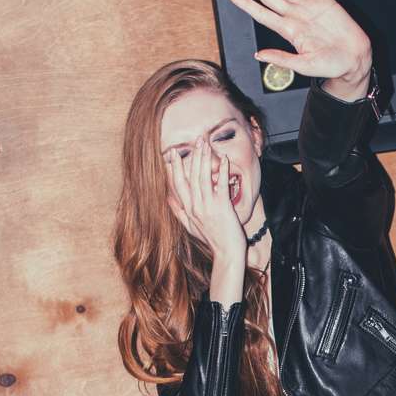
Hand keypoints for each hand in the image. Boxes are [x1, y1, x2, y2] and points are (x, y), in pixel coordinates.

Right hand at [166, 138, 246, 265]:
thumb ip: (179, 213)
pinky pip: (221, 185)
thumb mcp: (191, 228)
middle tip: (196, 140)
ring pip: (203, 177)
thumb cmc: (212, 241)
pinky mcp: (222, 207)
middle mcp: (196, 206)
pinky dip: (222, 171)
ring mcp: (208, 206)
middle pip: (191, 176)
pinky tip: (223, 159)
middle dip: (192, 157)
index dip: (175, 167)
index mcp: (188, 209)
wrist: (227, 254)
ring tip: (206, 144)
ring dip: (204, 159)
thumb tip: (168, 200)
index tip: (173, 153)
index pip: (178, 184)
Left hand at [227, 0, 371, 87]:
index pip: (261, 13)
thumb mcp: (305, 65)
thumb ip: (282, 59)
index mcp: (289, 31)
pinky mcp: (322, 0)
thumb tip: (259, 55)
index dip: (245, 3)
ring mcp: (307, 7)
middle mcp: (295, 16)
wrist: (354, 58)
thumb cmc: (332, 65)